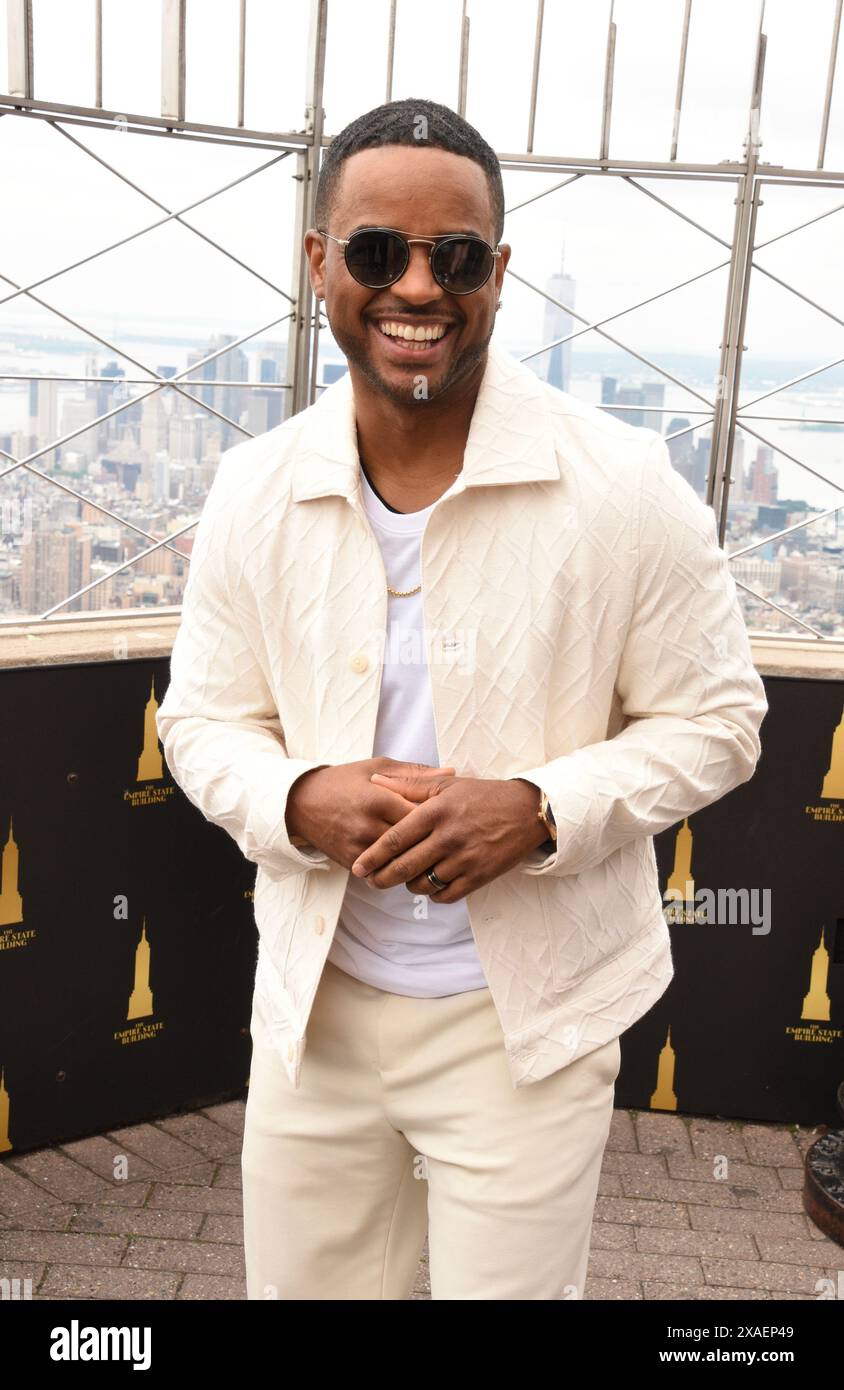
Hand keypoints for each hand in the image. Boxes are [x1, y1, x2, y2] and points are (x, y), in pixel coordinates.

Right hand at [285, 757, 455, 869]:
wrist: (301, 803)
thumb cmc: (343, 781)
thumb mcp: (377, 767)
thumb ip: (415, 773)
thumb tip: (451, 774)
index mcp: (378, 799)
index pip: (421, 815)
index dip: (438, 817)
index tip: (448, 816)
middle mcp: (368, 826)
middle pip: (413, 842)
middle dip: (431, 841)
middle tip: (446, 838)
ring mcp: (359, 848)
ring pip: (400, 862)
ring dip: (415, 859)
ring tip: (428, 852)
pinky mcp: (351, 863)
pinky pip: (382, 873)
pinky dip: (396, 869)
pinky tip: (406, 862)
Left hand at [349, 774, 549, 902]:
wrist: (526, 811)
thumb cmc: (482, 795)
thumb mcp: (445, 783)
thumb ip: (408, 785)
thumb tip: (375, 782)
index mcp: (436, 812)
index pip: (395, 840)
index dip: (372, 857)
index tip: (358, 868)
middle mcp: (448, 837)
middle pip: (404, 867)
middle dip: (382, 879)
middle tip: (371, 882)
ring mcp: (465, 859)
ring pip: (423, 884)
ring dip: (409, 885)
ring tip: (406, 878)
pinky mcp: (479, 876)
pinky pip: (446, 895)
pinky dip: (434, 893)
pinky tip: (432, 884)